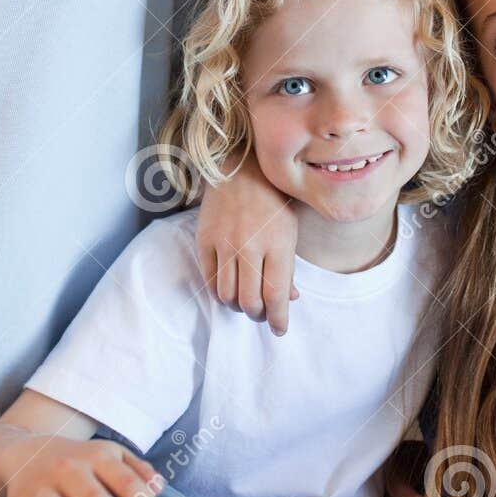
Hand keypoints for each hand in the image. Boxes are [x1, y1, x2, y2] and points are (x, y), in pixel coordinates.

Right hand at [196, 156, 298, 334]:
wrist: (241, 167)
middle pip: (250, 301)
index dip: (278, 320)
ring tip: (245, 302)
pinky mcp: (205, 239)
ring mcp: (225, 242)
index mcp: (278, 244)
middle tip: (262, 314)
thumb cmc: (274, 200)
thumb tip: (290, 300)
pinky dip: (219, 292)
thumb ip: (289, 268)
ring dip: (238, 307)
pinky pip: (209, 279)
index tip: (279, 329)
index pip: (276, 296)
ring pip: (227, 295)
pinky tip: (229, 289)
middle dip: (258, 316)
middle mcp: (250, 245)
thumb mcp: (290, 232)